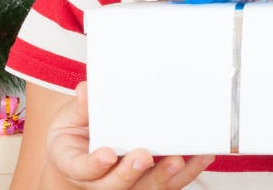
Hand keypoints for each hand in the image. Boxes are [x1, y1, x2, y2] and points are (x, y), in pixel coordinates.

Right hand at [45, 80, 214, 188]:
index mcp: (76, 164)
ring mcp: (127, 184)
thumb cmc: (76, 130)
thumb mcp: (70, 117)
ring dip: (164, 176)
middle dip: (131, 172)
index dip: (95, 165)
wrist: (81, 146)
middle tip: (145, 156)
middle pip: (116, 185)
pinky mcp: (149, 181)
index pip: (83, 170)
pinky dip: (187, 171)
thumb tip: (86, 91)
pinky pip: (169, 182)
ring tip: (178, 161)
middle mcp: (101, 181)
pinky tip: (202, 158)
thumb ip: (81, 106)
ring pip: (146, 187)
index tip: (108, 154)